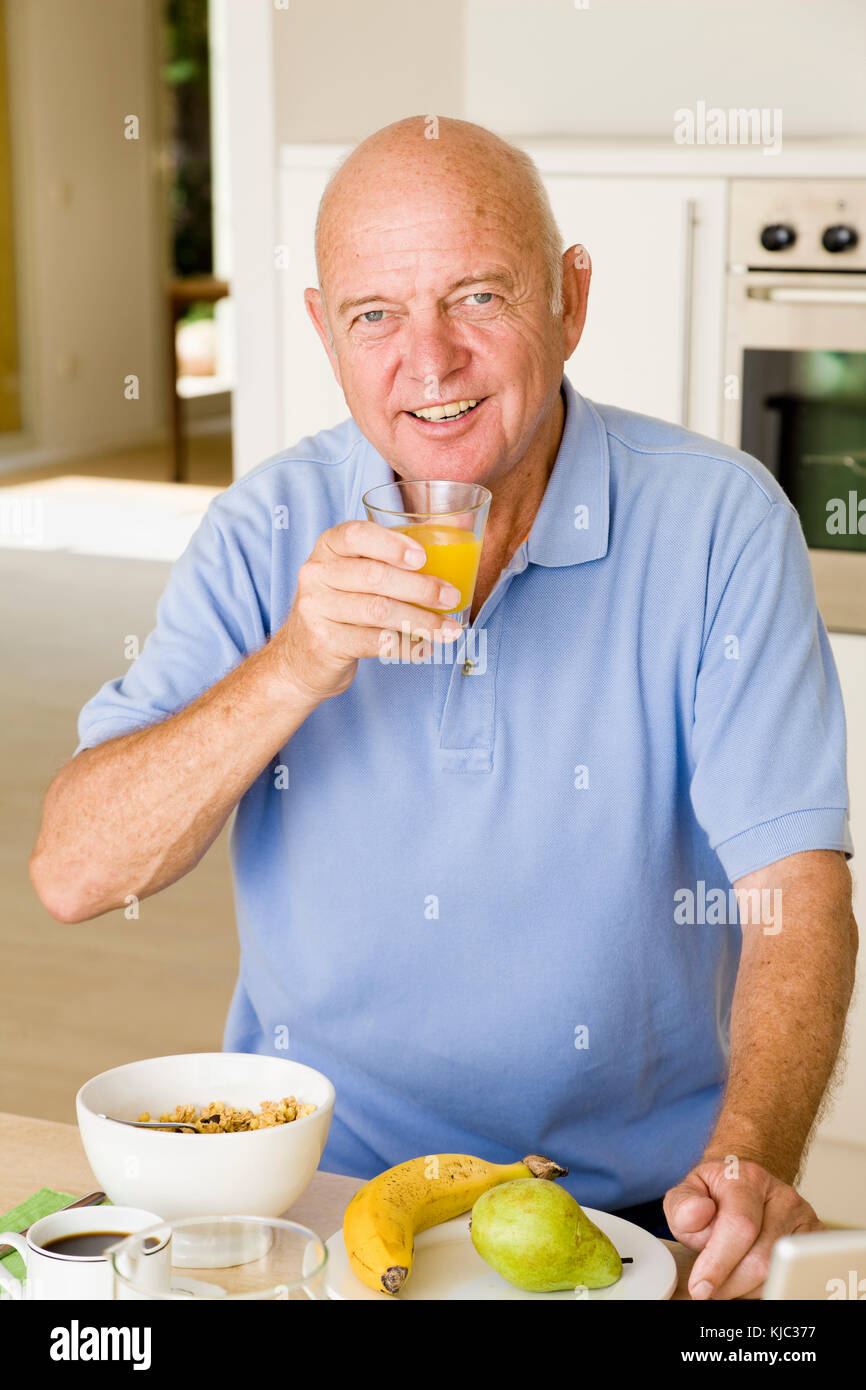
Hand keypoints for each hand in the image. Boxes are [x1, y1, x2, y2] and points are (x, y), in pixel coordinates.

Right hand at [276, 519, 463, 701]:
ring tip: (449, 629)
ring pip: (379, 611)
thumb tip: (451, 549)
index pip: (357, 535)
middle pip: (375, 576)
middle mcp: (317, 574)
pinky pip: (375, 642)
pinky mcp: (324, 642)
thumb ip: (387, 560)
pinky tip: (424, 648)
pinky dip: (406, 646)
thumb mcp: (351, 575)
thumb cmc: (341, 608)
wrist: (299, 658)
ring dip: (422, 620)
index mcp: (328, 547)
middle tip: (451, 597)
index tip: (423, 558)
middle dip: (421, 587)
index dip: (392, 545)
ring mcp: (317, 609)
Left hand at [664, 1158, 823, 1299]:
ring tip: (729, 1277)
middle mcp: (782, 1196)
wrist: (743, 1185)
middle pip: (761, 1258)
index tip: (701, 1287)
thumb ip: (682, 1204)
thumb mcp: (687, 1193)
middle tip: (711, 1289)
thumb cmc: (714, 1195)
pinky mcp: (815, 1239)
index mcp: (748, 1178)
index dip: (719, 1262)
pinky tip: (749, 1282)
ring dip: (747, 1288)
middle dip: (730, 1283)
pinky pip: (792, 1276)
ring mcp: (804, 1218)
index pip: (740, 1226)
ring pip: (777, 1273)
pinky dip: (767, 1287)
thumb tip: (697, 1213)